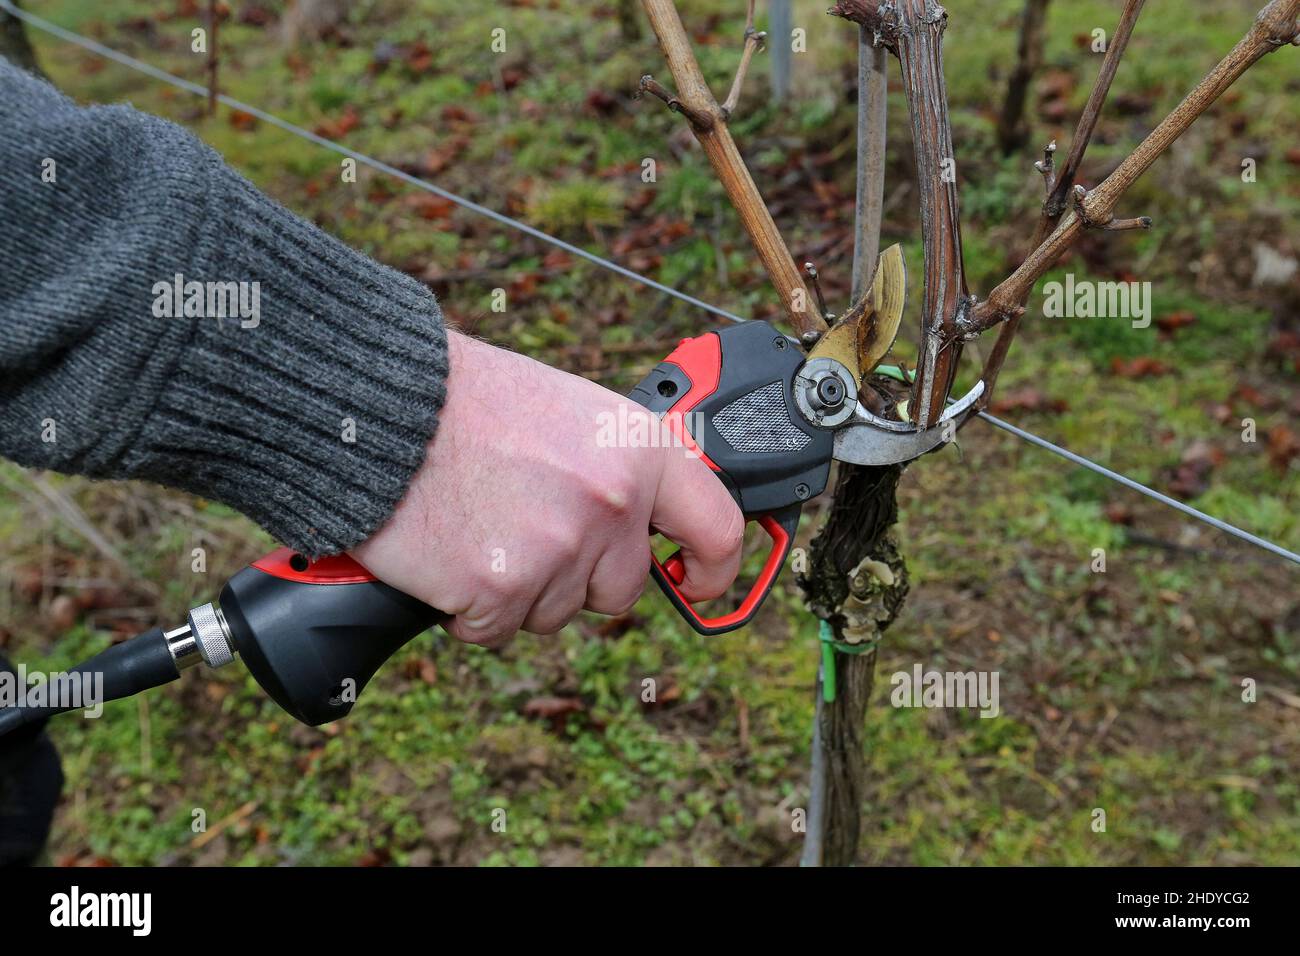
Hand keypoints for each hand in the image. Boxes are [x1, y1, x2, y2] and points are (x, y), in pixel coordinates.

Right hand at [352, 331, 744, 646]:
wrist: (380, 403)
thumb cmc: (464, 400)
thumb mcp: (569, 412)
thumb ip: (614, 466)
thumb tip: (637, 519)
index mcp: (640, 449)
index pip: (717, 528)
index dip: (714, 569)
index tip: (699, 583)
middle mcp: (613, 500)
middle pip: (621, 589)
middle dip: (578, 576)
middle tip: (524, 529)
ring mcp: (560, 548)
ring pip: (554, 612)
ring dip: (517, 589)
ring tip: (477, 525)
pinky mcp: (501, 588)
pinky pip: (494, 630)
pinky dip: (467, 608)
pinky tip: (448, 553)